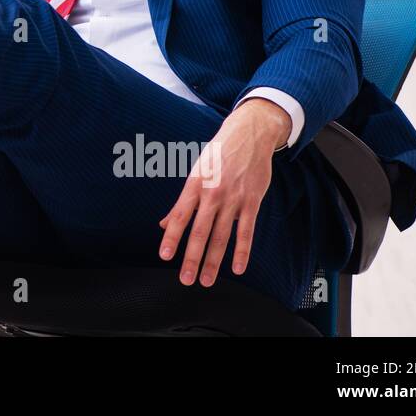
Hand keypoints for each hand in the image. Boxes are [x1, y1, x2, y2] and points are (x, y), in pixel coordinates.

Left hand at [156, 98, 290, 288]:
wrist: (249, 134)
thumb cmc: (219, 154)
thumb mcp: (196, 172)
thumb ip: (182, 202)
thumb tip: (164, 223)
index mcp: (194, 185)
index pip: (180, 215)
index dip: (171, 237)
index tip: (165, 256)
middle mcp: (212, 194)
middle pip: (200, 231)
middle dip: (192, 258)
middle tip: (186, 279)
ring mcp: (233, 198)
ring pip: (221, 236)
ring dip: (214, 261)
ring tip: (207, 280)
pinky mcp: (252, 201)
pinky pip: (246, 231)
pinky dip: (242, 251)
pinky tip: (238, 268)